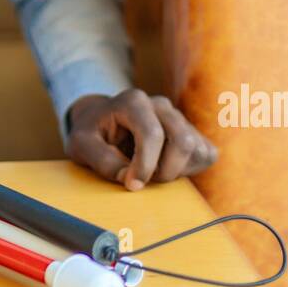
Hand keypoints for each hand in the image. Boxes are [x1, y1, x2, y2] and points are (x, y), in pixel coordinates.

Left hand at [66, 90, 218, 189]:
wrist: (102, 121)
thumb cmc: (92, 133)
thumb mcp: (81, 145)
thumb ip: (101, 160)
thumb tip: (129, 178)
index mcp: (133, 101)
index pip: (153, 135)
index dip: (145, 166)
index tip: (132, 184)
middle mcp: (160, 105)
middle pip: (183, 142)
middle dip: (165, 171)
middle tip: (142, 179)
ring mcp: (178, 117)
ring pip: (196, 150)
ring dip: (175, 171)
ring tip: (150, 171)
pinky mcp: (191, 131)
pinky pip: (206, 154)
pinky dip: (189, 169)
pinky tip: (165, 168)